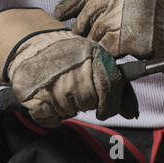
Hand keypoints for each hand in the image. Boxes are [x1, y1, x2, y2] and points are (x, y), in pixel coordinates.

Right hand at [0, 7, 136, 126]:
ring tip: (60, 92)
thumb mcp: (94, 59)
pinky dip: (50, 116)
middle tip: (75, 94)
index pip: (108, 89)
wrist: (32, 45)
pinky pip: (49, 118)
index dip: (108, 104)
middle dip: (83, 102)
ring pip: (68, 111)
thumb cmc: (67, 56)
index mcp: (91, 57)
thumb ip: (113, 85)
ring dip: (66, 107)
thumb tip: (132, 112)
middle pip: (87, 102)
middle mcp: (73, 69)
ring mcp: (53, 82)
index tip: (104, 110)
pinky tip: (49, 102)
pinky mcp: (34, 95)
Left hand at [53, 0, 163, 89]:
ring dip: (93, 40)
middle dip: (81, 24)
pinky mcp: (124, 37)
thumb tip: (80, 7)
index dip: (72, 2)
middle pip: (89, 11)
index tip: (60, 12)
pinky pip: (102, 46)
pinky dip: (101, 51)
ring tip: (96, 45)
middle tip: (77, 33)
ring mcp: (123, 16)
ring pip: (94, 30)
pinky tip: (104, 53)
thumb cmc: (157, 20)